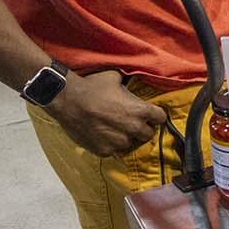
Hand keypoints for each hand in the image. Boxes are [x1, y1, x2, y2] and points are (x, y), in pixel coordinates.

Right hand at [48, 69, 165, 156]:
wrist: (67, 100)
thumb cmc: (92, 87)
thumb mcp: (116, 78)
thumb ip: (128, 84)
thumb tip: (132, 82)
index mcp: (140, 111)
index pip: (161, 118)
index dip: (155, 116)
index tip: (150, 115)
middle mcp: (133, 128)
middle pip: (148, 134)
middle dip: (142, 128)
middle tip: (130, 122)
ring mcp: (118, 142)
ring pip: (130, 143)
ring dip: (125, 138)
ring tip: (114, 129)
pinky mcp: (104, 151)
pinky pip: (113, 150)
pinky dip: (109, 144)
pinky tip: (102, 135)